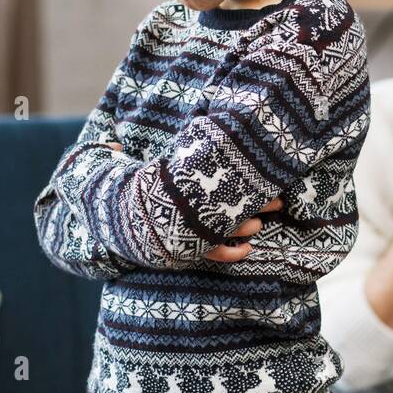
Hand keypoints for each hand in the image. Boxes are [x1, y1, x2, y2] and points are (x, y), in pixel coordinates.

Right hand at [105, 143, 285, 262]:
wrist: (115, 219)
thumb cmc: (139, 189)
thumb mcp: (150, 166)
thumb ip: (157, 150)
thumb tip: (127, 136)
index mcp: (183, 186)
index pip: (221, 182)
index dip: (246, 182)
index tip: (266, 177)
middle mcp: (188, 209)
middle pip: (228, 206)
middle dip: (255, 204)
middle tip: (277, 201)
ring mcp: (189, 230)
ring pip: (223, 232)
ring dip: (245, 228)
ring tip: (260, 223)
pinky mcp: (188, 247)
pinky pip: (212, 256)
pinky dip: (231, 254)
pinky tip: (247, 250)